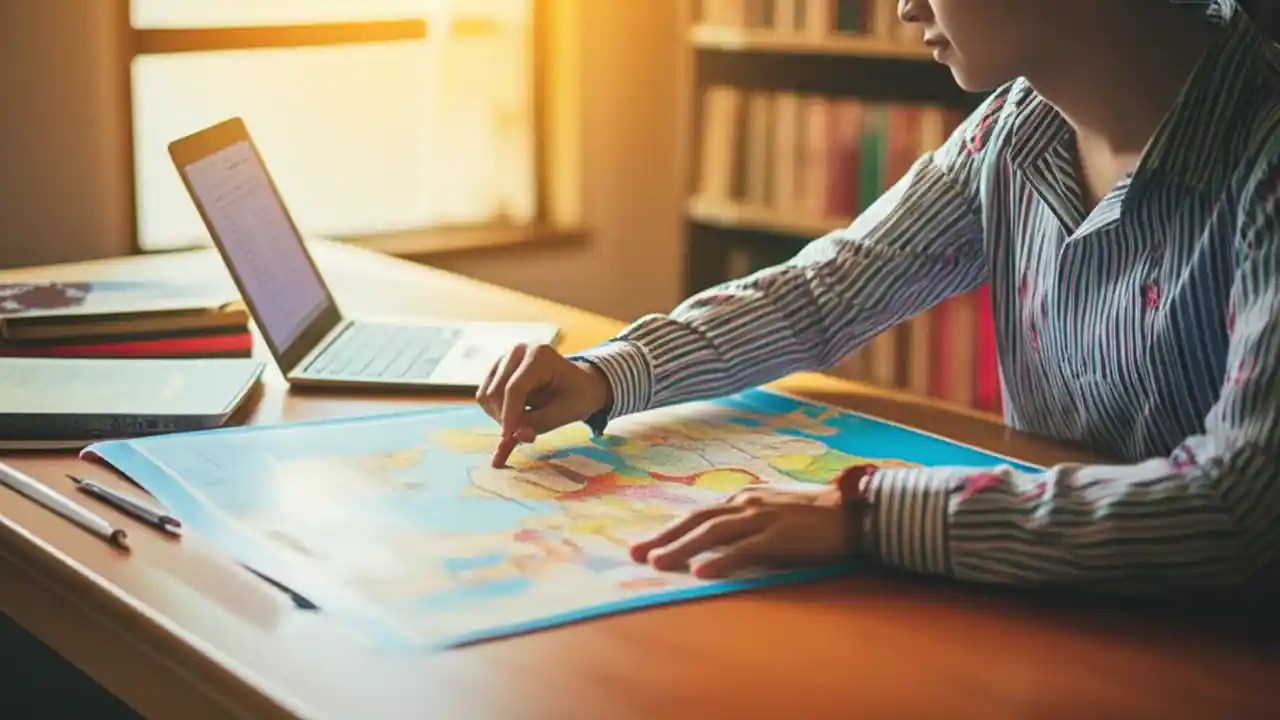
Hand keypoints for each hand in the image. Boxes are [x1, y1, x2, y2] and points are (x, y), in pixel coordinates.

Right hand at [476, 344, 611, 467]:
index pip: (514, 388)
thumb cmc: (578, 395)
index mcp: (539, 355)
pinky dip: (496, 411)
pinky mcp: (496, 369)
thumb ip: (541, 423)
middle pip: (495, 392)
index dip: (509, 415)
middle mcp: (517, 351)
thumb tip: (515, 435)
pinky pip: (485, 396)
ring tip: (523, 421)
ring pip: (486, 395)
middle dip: (505, 418)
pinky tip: (516, 413)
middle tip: (524, 433)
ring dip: (499, 415)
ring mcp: (504, 358)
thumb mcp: (568, 412)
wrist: (580, 383)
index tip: (508, 438)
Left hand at [629, 487, 854, 578]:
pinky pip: (743, 550)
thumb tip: (721, 540)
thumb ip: (748, 521)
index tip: (646, 544)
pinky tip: (700, 572)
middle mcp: (747, 503)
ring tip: (657, 564)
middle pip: (696, 521)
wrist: (856, 510)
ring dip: (681, 549)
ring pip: (712, 533)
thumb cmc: (818, 514)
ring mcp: (763, 518)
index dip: (670, 529)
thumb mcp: (775, 511)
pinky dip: (719, 560)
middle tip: (635, 555)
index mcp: (745, 498)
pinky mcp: (780, 536)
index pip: (699, 514)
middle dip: (663, 538)